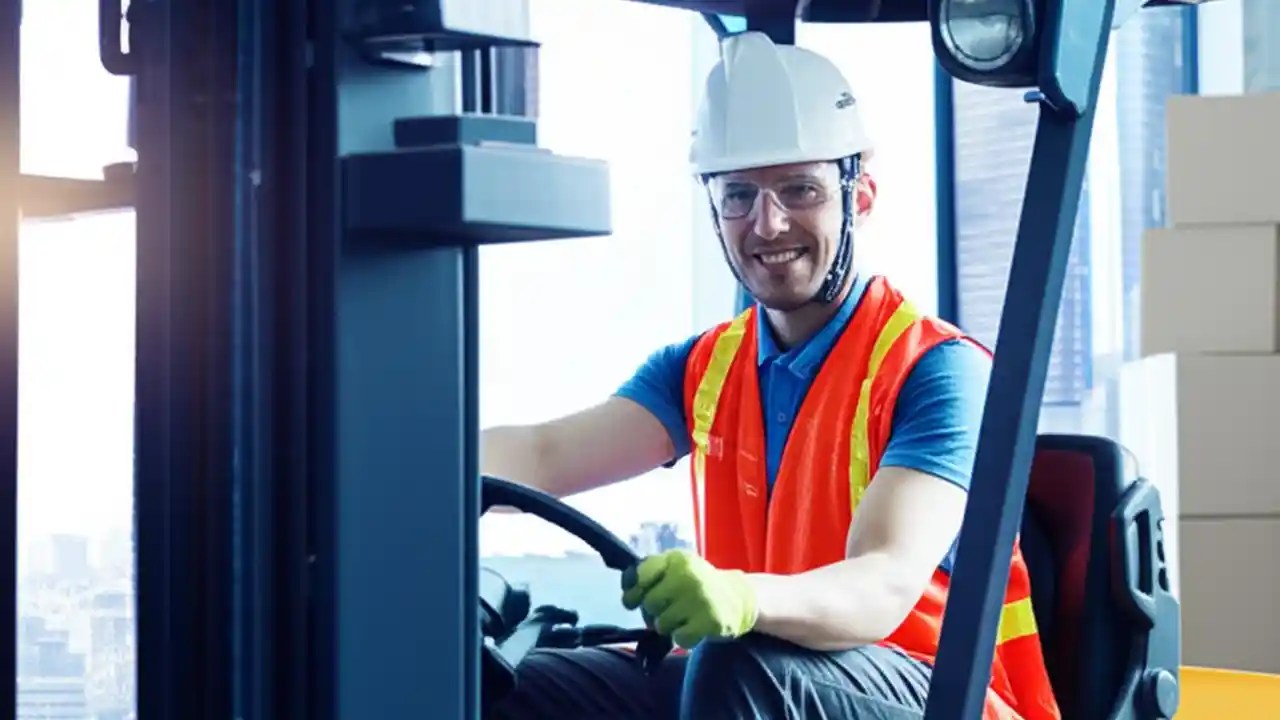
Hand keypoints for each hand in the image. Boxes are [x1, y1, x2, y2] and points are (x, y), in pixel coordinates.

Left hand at [620, 550, 757, 649]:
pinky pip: (680, 638)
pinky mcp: (710, 621)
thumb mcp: (676, 569)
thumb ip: (650, 575)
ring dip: (669, 626)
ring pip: (662, 625)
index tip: (635, 601)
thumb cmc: (697, 584)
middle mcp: (687, 575)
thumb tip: (627, 596)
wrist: (739, 596)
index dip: (633, 592)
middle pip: (649, 604)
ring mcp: (700, 598)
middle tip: (668, 610)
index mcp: (675, 559)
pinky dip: (684, 638)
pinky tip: (694, 627)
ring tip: (684, 618)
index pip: (639, 576)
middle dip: (654, 612)